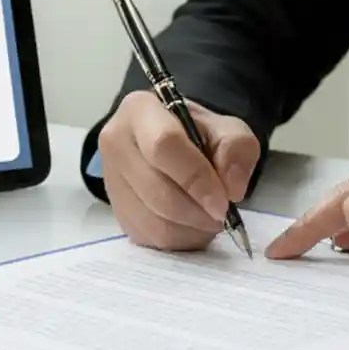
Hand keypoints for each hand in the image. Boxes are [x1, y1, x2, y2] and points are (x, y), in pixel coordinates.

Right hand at [99, 91, 260, 250]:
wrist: (171, 145)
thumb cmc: (198, 133)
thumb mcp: (227, 129)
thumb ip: (237, 149)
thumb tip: (232, 189)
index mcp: (141, 110)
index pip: (164, 146)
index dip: (196, 179)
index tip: (223, 202)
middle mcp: (115, 142)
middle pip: (156, 190)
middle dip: (196, 211)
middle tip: (221, 215)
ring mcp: (111, 180)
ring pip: (152, 220)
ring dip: (190, 229)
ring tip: (209, 218)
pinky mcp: (117, 211)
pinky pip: (149, 236)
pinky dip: (178, 239)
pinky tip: (192, 225)